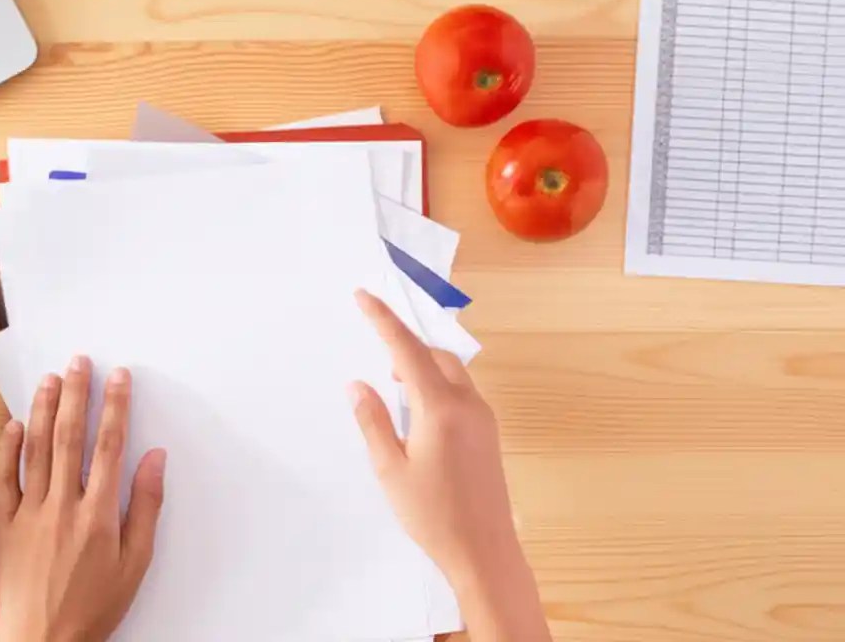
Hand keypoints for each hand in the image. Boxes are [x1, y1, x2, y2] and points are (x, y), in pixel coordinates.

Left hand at [0, 356, 167, 641]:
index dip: (115, 406)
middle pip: (70, 437)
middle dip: (77, 395)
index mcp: (99, 514)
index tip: (118, 377)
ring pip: (36, 449)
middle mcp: (63, 506)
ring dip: (43, 410)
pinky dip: (7, 449)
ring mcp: (30, 514)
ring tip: (50, 379)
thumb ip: (145, 506)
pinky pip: (4, 480)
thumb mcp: (136, 562)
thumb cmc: (95, 607)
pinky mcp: (5, 527)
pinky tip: (14, 424)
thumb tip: (155, 458)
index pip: (109, 446)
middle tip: (80, 361)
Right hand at [351, 290, 550, 641]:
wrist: (484, 551)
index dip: (383, 320)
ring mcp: (483, 418)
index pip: (406, 349)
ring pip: (451, 372)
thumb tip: (359, 385)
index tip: (363, 296)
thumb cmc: (433, 515)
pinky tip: (419, 414)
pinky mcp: (488, 433)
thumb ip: (373, 421)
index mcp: (440, 408)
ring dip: (422, 368)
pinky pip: (461, 392)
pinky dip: (437, 387)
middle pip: (435, 355)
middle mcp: (467, 404)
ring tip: (395, 390)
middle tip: (378, 363)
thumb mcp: (390, 468)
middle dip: (405, 347)